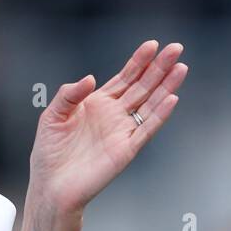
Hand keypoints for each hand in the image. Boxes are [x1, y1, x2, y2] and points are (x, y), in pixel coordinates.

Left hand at [28, 40, 186, 215]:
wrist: (51, 186)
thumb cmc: (49, 153)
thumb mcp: (52, 116)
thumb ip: (68, 94)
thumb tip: (91, 78)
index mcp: (97, 104)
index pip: (124, 78)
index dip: (138, 61)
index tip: (152, 44)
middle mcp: (114, 115)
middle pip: (142, 86)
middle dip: (159, 67)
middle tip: (176, 48)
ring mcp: (122, 131)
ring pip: (150, 104)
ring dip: (166, 86)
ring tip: (181, 68)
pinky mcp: (126, 149)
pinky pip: (146, 128)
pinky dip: (160, 114)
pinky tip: (171, 98)